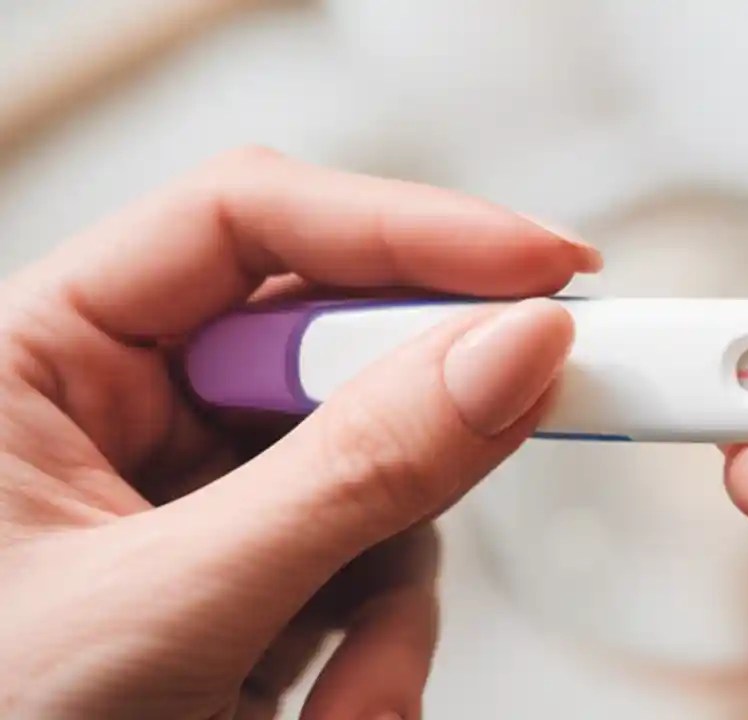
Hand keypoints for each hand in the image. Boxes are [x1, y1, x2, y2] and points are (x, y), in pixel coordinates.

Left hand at [0, 148, 599, 718]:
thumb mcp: (171, 608)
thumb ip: (352, 472)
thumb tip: (513, 349)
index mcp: (40, 356)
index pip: (246, 220)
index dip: (407, 227)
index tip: (545, 270)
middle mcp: (121, 405)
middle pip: (332, 343)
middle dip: (423, 434)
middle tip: (542, 424)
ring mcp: (195, 491)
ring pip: (375, 471)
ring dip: (391, 593)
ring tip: (351, 703)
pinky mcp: (251, 569)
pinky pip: (368, 561)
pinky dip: (375, 645)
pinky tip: (331, 711)